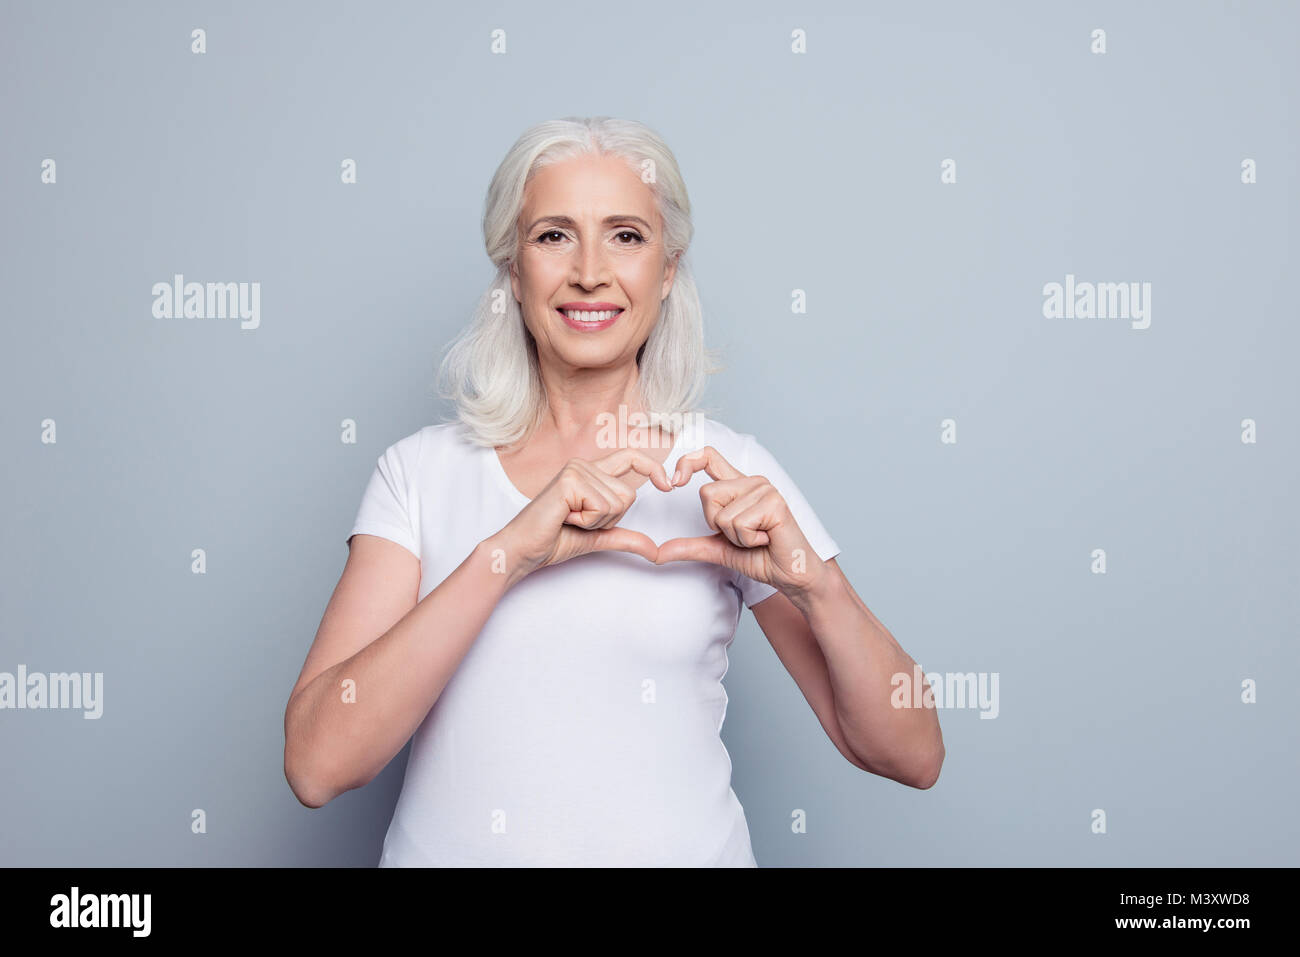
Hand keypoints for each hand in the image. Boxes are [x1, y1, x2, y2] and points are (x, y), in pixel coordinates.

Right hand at [490, 448, 673, 585]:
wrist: (523, 551)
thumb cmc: (553, 540)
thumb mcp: (598, 537)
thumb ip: (625, 537)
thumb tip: (654, 550)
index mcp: (590, 472)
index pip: (631, 457)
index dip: (653, 468)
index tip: (669, 485)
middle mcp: (583, 465)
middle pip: (628, 494)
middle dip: (610, 520)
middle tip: (579, 522)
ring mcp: (576, 470)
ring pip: (618, 502)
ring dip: (597, 522)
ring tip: (569, 520)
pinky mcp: (570, 480)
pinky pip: (603, 506)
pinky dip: (588, 522)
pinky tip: (565, 519)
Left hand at [654, 445, 827, 599]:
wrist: (793, 575)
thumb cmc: (762, 558)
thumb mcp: (720, 550)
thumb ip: (691, 546)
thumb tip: (658, 552)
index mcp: (739, 485)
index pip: (708, 456)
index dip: (687, 462)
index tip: (673, 482)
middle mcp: (752, 482)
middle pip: (707, 494)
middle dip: (717, 524)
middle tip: (744, 535)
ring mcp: (765, 490)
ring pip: (722, 514)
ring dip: (735, 537)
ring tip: (758, 539)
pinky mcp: (774, 503)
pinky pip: (739, 523)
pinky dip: (748, 540)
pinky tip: (767, 539)